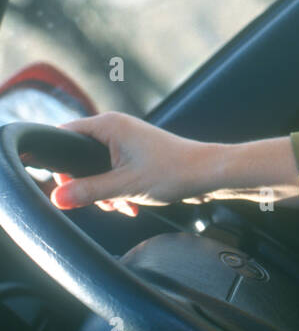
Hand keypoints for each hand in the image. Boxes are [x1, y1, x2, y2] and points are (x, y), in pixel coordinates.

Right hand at [49, 112, 220, 216]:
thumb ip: (88, 191)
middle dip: (88, 184)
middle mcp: (115, 128)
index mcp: (108, 125)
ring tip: (122, 204)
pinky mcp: (136, 154)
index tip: (66, 186)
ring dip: (105, 192)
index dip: (60, 162)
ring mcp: (126, 141)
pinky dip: (118, 190)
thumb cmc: (173, 172)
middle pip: (79, 157)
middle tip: (104, 200)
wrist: (208, 175)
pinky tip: (131, 205)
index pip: (64, 135)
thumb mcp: (124, 186)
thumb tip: (57, 197)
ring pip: (97, 169)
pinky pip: (114, 173)